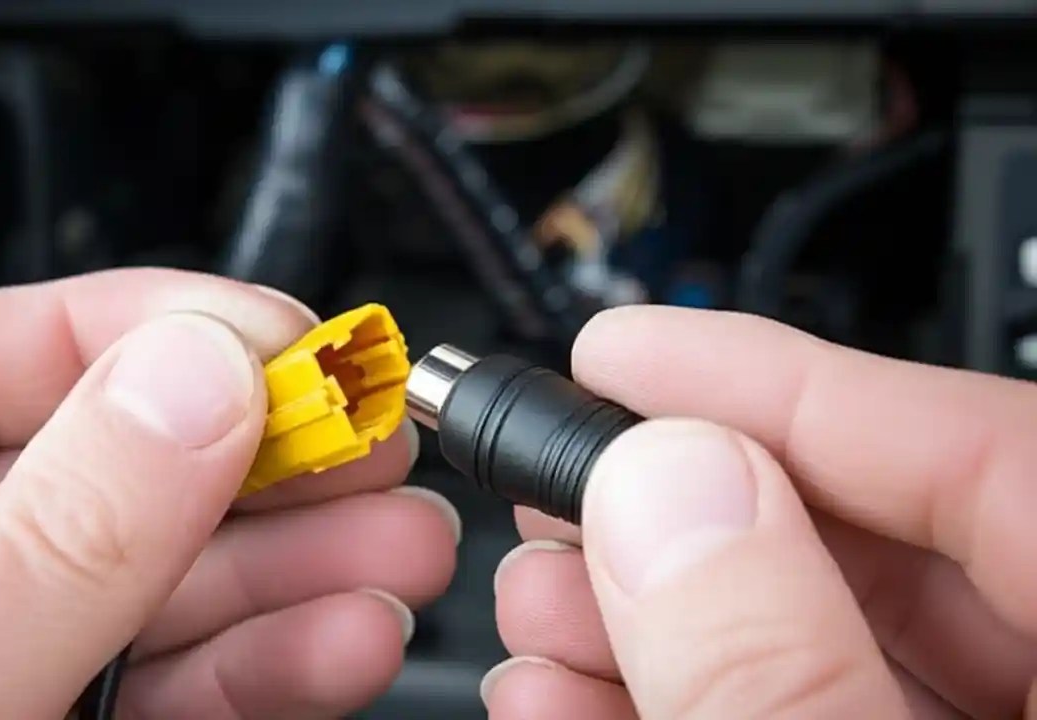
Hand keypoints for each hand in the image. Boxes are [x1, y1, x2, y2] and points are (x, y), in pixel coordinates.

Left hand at [0, 269, 459, 718]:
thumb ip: (54, 549)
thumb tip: (193, 381)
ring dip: (289, 568)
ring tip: (401, 546)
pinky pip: (148, 686)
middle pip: (83, 470)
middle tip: (374, 445)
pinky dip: (253, 666)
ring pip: (140, 583)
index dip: (138, 333)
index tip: (282, 345)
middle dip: (253, 463)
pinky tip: (340, 636)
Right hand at [488, 306, 1036, 718]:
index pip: (997, 451)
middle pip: (903, 541)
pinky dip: (703, 696)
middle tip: (564, 485)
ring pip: (848, 637)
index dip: (786, 384)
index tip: (622, 356)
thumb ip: (776, 668)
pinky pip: (829, 714)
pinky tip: (580, 697)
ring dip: (666, 612)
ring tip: (544, 605)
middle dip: (691, 508)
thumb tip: (664, 490)